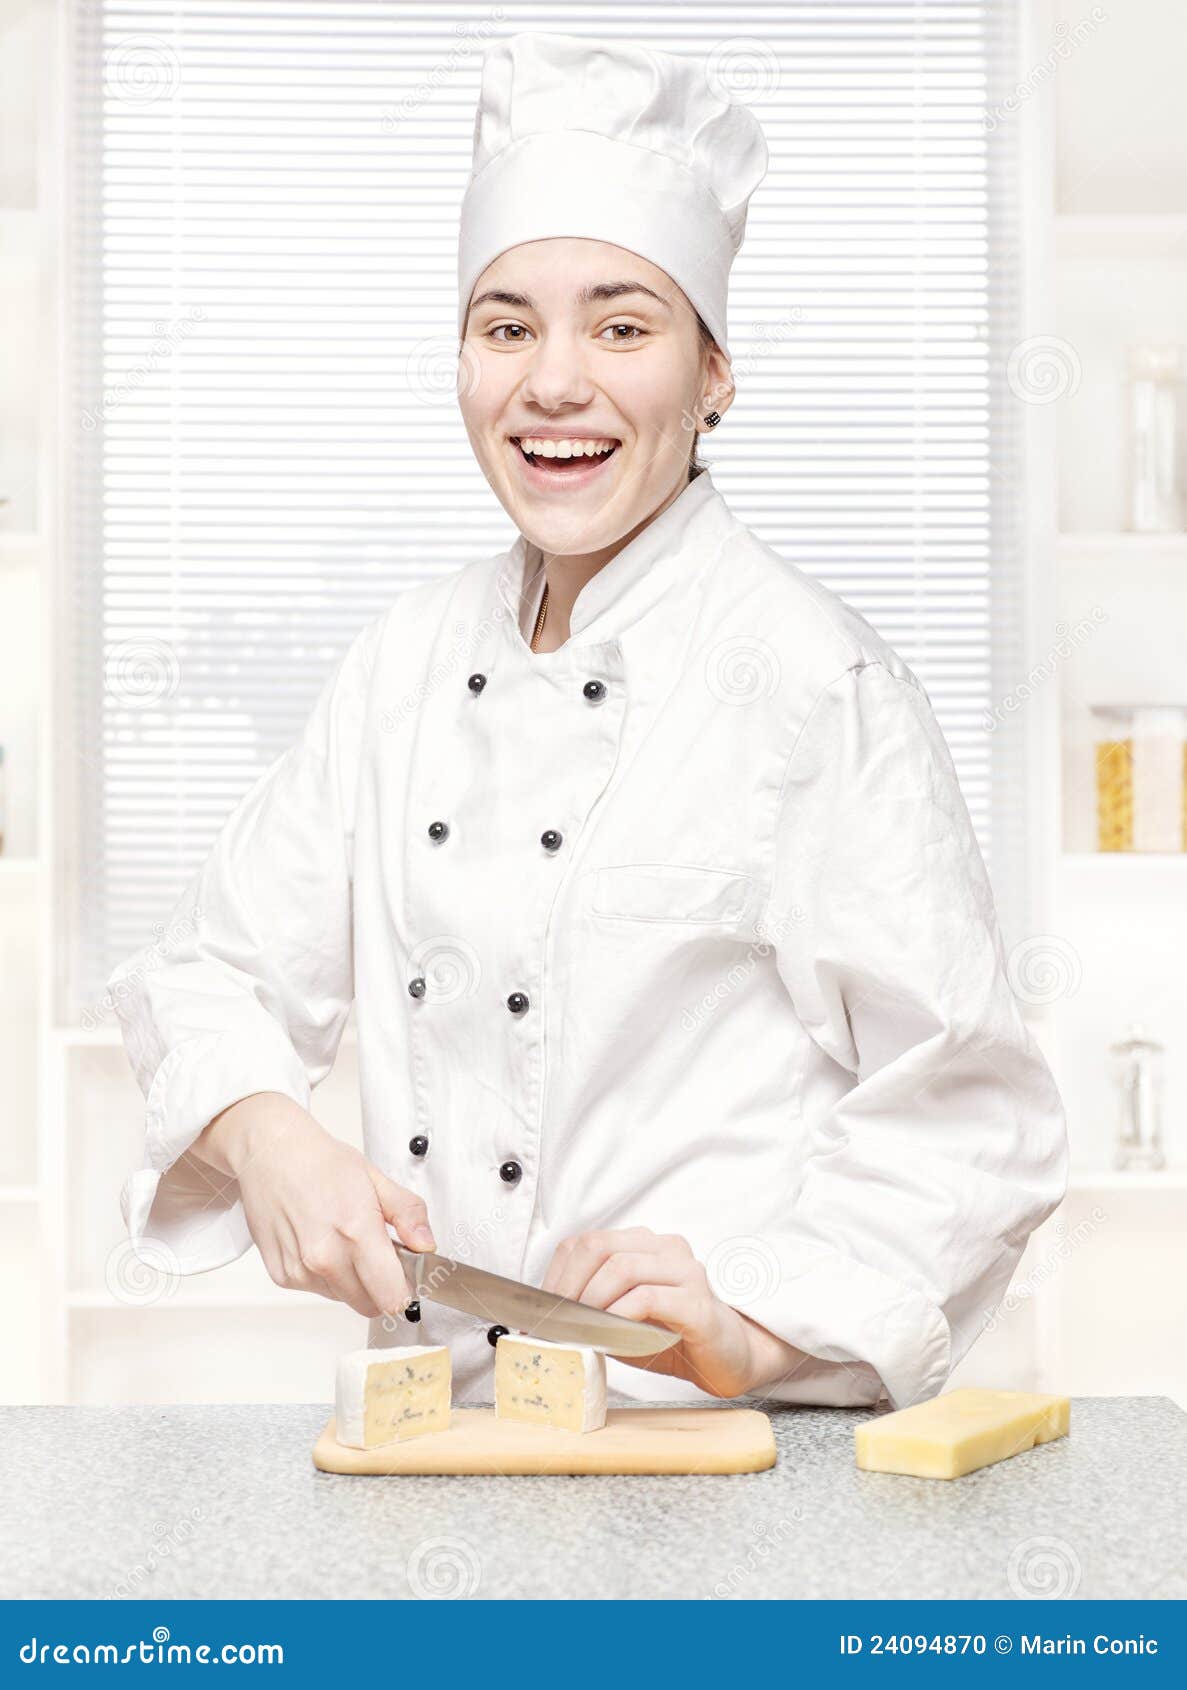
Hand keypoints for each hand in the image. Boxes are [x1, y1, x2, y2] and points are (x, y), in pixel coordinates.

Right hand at [196, 1091, 433, 1318]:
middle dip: (379, 1285)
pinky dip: (324, 1275)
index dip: (404, 1289)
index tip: (404, 1274)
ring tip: (342, 1239)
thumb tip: (426, 1245)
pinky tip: (319, 1241)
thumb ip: (408, 1214)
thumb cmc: (321, 1163)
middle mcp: (325, 1257)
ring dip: (351, 1281)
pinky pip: (317, 1290)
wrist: (271, 1153)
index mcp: (356, 1232)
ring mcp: (301, 1270)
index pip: (391, 1298)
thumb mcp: (376, 1178)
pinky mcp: (282, 1276)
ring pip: (343, 1299)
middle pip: (370, 1305)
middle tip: (374, 1250)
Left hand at [541, 1226, 785, 1398]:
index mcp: (644, 1245)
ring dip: (589, 1302)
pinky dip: (618, 1317)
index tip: (537, 1314)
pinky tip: (608, 1336)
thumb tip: (543, 1324)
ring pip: (621, 1267)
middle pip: (598, 1247)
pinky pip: (647, 1298)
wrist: (727, 1360)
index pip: (585, 1243)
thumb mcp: (621, 1322)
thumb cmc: (672, 1339)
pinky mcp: (697, 1303)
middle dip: (566, 1289)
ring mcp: (684, 1271)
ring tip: (576, 1332)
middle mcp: (665, 1248)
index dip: (555, 1277)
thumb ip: (590, 1312)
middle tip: (552, 1325)